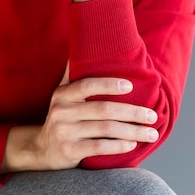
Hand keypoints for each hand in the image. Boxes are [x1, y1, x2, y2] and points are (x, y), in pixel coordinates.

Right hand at [2, 75, 157, 172]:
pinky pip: (99, 148)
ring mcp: (65, 132)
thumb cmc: (62, 115)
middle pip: (103, 110)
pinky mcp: (69, 151)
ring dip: (132, 131)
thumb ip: (73, 74)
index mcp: (62, 94)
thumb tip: (84, 43)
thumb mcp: (61, 93)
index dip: (108, 84)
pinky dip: (118, 146)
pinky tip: (133, 145)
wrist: (42, 148)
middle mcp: (62, 111)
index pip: (87, 85)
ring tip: (151, 133)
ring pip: (105, 130)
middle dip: (132, 112)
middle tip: (152, 115)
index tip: (131, 85)